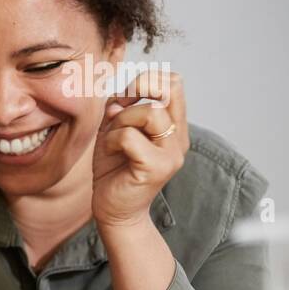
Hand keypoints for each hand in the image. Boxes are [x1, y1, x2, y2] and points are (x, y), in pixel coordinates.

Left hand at [92, 69, 188, 228]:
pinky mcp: (156, 168)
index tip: (125, 96)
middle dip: (136, 90)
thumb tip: (119, 99)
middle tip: (116, 110)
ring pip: (150, 112)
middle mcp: (178, 139)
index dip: (148, 79)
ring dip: (121, 120)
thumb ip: (119, 109)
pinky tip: (110, 152)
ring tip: (112, 138)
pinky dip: (112, 139)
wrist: (114, 210)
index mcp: (173, 127)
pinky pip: (130, 136)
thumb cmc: (114, 170)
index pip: (175, 84)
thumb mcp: (114, 131)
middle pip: (168, 91)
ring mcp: (171, 154)